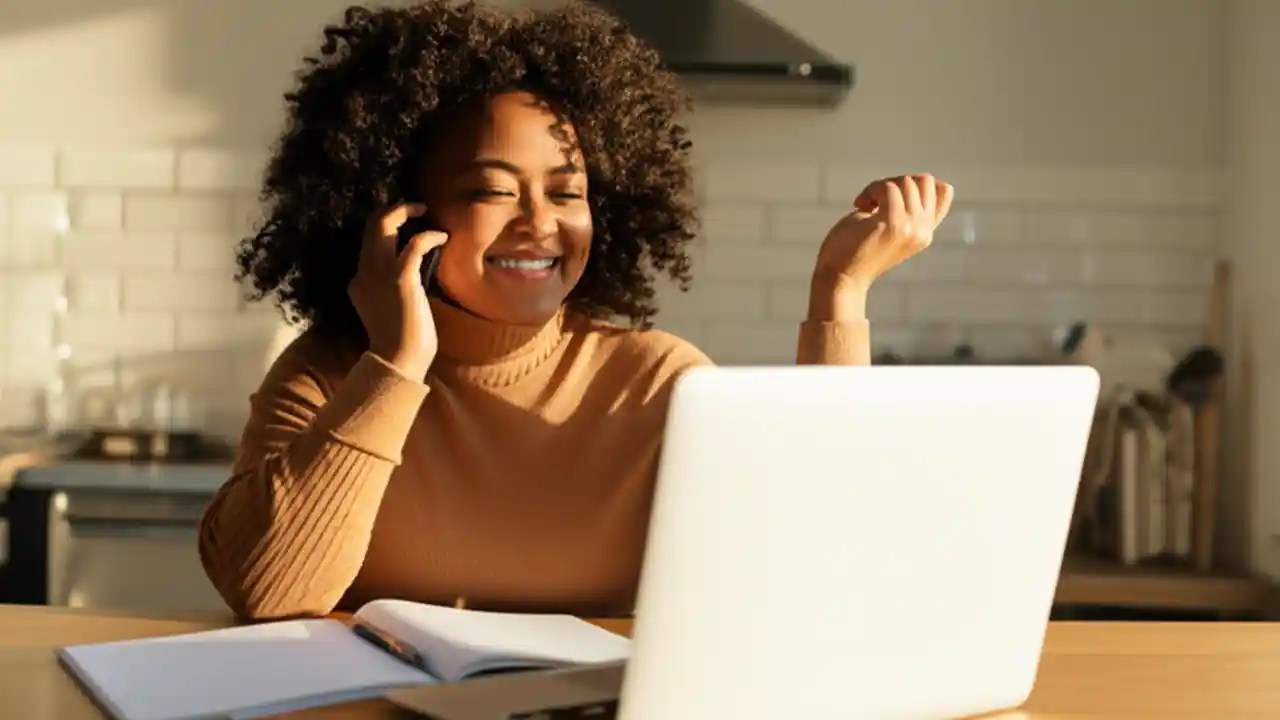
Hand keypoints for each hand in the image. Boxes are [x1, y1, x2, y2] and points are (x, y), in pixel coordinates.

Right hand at [347, 202, 446, 378]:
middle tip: (414, 207)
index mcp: (358, 282)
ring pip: (382, 223)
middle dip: (391, 209)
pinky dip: (429, 235)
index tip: (408, 226)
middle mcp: (363, 273)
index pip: (367, 245)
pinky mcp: (400, 278)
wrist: (399, 361)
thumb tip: (416, 271)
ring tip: (423, 209)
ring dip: (404, 211)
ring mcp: (379, 274)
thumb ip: (395, 288)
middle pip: (368, 225)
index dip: (387, 229)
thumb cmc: (402, 343)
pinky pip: (414, 243)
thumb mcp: (391, 308)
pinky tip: (443, 237)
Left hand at [812, 174, 953, 289]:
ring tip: (864, 205)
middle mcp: (923, 231)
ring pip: (906, 182)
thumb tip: (935, 182)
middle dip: (896, 181)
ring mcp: (911, 228)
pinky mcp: (894, 225)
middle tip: (875, 199)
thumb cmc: (856, 250)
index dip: (915, 183)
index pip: (944, 191)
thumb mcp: (890, 225)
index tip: (889, 196)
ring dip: (879, 187)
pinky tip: (859, 206)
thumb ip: (909, 209)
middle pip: (924, 181)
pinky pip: (888, 188)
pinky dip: (870, 191)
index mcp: (925, 232)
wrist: (840, 278)